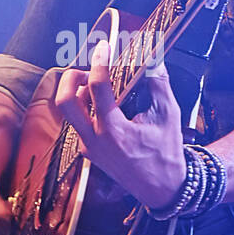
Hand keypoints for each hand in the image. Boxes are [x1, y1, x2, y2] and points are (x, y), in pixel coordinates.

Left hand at [54, 38, 186, 208]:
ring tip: (96, 85)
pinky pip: (78, 124)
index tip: (104, 47)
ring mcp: (88, 148)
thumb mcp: (169, 116)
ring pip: (69, 113)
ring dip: (78, 93)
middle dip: (71, 78)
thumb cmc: (166, 153)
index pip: (98, 88)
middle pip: (64, 101)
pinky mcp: (88, 152)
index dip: (100, 62)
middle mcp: (94, 140)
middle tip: (88, 70)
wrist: (162, 188)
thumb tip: (154, 60)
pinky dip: (86, 108)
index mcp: (113, 130)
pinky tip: (103, 103)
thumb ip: (159, 85)